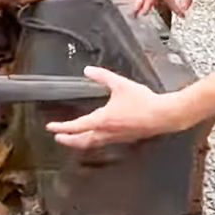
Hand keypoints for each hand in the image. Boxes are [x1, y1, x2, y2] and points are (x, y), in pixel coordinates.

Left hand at [45, 66, 193, 148]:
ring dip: (80, 142)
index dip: (62, 127)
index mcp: (103, 120)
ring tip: (73, 139)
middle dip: (68, 140)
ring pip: (93, 144)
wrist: (163, 115)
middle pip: (82, 141)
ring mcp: (116, 138)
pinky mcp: (125, 138)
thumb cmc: (144, 102)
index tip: (51, 127)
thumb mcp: (120, 84)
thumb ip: (103, 77)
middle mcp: (107, 132)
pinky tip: (96, 137)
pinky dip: (94, 141)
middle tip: (58, 137)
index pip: (77, 126)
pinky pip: (104, 143)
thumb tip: (88, 70)